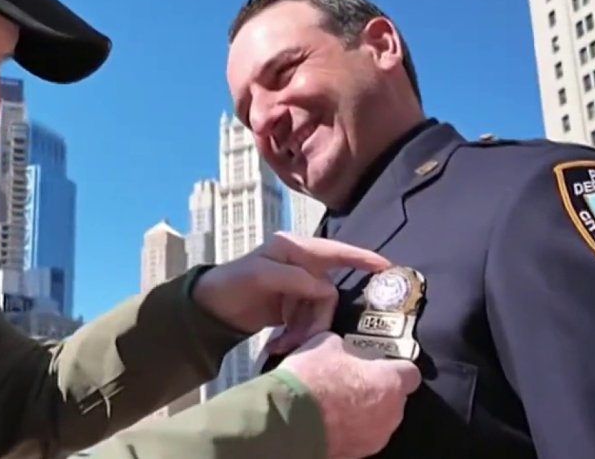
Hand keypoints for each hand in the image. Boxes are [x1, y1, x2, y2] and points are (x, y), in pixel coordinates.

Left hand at [191, 233, 388, 346]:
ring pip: (318, 312)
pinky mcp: (290, 308)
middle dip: (317, 318)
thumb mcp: (260, 275)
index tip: (387, 267)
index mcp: (294, 249)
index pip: (334, 251)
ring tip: (282, 344)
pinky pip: (306, 322)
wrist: (207, 308)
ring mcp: (295, 288)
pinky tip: (279, 344)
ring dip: (304, 331)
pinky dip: (296, 335)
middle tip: (302, 338)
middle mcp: (299, 266)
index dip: (361, 258)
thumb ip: (295, 278)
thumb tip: (325, 288)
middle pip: (327, 293)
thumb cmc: (231, 281)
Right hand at [279, 332, 421, 458]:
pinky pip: (359, 436)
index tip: (381, 363)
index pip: (411, 373)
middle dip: (376, 390)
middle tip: (352, 379)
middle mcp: (390, 414)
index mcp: (390, 383)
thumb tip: (338, 346)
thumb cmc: (312, 381)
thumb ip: (342, 346)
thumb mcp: (325, 345)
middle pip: (394, 398)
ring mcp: (374, 438)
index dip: (395, 366)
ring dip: (363, 411)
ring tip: (335, 401)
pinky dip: (348, 429)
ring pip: (377, 420)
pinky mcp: (356, 454)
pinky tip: (327, 418)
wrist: (289, 419)